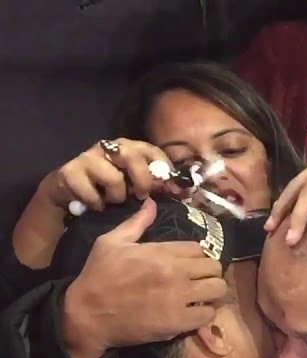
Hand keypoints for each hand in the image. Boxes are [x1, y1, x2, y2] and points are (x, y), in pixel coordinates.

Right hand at [42, 138, 172, 211]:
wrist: (67, 194)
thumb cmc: (106, 190)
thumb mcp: (133, 186)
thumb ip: (155, 185)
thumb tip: (183, 193)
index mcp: (127, 148)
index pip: (152, 150)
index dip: (164, 169)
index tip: (171, 189)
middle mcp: (107, 147)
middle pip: (133, 157)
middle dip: (142, 181)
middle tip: (141, 196)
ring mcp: (86, 158)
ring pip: (113, 177)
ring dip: (117, 196)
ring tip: (112, 201)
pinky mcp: (68, 172)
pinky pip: (91, 192)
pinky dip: (96, 204)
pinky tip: (95, 205)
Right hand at [62, 199, 227, 357]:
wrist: (87, 315)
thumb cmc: (97, 276)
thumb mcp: (110, 243)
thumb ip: (135, 223)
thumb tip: (152, 204)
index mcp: (160, 252)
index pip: (198, 248)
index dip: (196, 256)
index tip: (189, 264)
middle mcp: (175, 272)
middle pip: (214, 267)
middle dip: (208, 272)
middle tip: (198, 280)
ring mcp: (179, 297)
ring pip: (218, 289)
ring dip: (212, 292)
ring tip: (201, 296)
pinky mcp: (178, 321)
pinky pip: (209, 315)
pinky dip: (204, 315)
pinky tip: (193, 314)